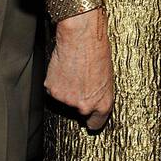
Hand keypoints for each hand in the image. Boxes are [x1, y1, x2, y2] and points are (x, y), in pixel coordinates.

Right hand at [44, 7, 113, 130]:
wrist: (81, 37)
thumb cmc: (97, 50)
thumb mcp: (107, 75)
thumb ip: (100, 92)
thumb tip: (95, 95)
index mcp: (102, 102)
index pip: (96, 123)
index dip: (93, 119)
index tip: (90, 119)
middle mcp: (85, 105)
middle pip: (79, 110)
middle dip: (80, 98)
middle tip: (82, 80)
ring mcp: (67, 99)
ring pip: (65, 99)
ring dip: (67, 89)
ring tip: (74, 70)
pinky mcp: (52, 91)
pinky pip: (53, 90)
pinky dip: (56, 81)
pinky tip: (64, 68)